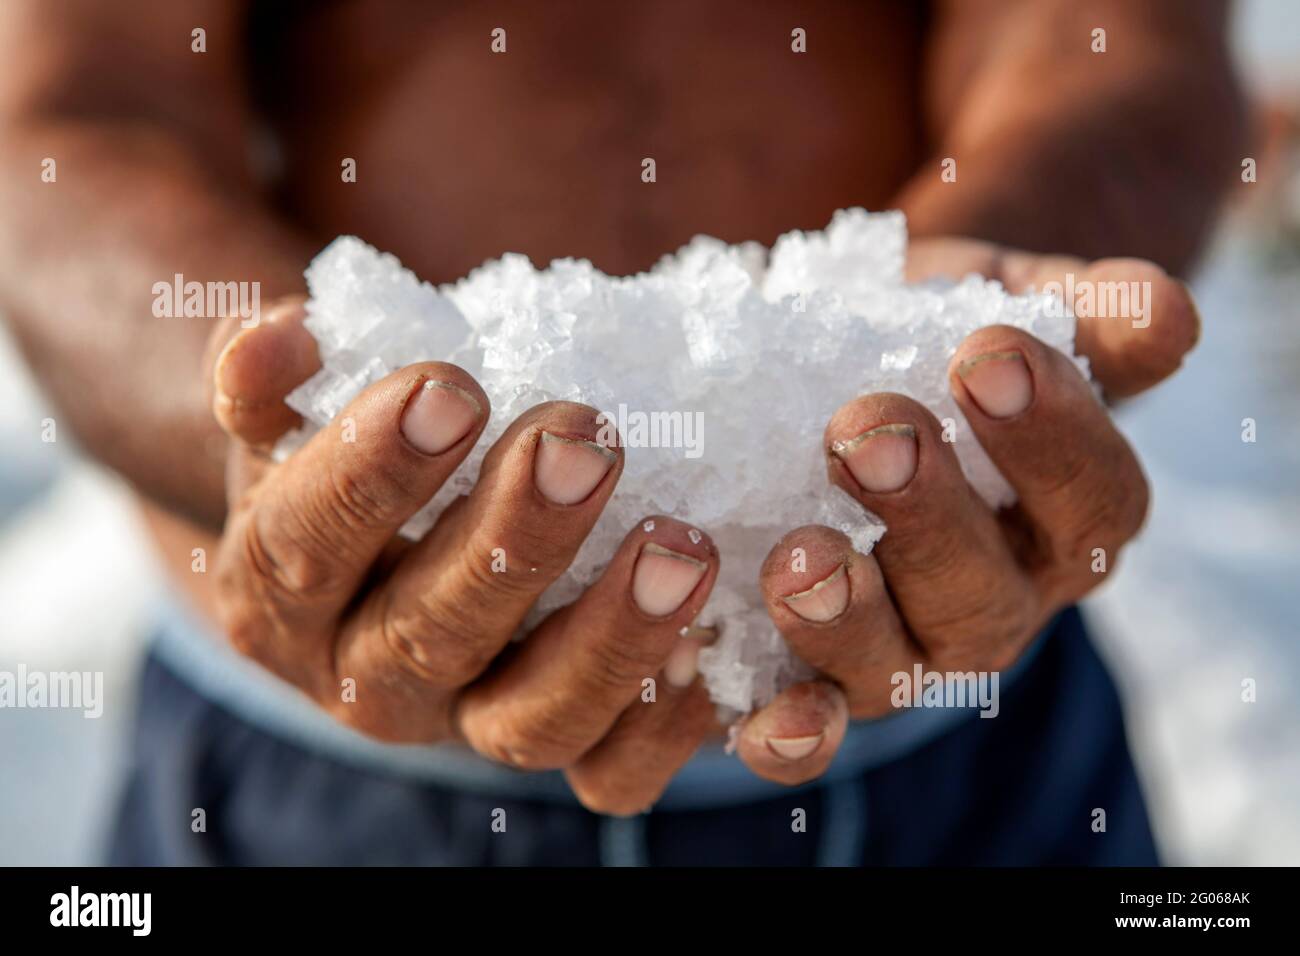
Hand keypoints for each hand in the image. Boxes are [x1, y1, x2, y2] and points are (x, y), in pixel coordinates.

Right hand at [205, 299, 719, 814]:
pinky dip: (664, 718)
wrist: (384, 546)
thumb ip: (272, 376)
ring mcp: (464, 724)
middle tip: (583, 443)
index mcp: (277, 593)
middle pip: (431, 635)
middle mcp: (364, 680)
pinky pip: (611, 772)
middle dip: (514, 540)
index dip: (371, 472)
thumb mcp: (291, 415)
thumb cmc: (347, 458)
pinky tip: (712, 635)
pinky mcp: (553, 748)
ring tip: (682, 546)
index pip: (303, 544)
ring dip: (611, 638)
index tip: (453, 388)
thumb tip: (279, 336)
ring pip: (531, 722)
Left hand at [729, 238, 1199, 783]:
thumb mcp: (1010, 307)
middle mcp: (991, 608)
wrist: (844, 364)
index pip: (1091, 502)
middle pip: (981, 598)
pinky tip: (759, 715)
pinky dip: (787, 734)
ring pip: (891, 672)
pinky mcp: (811, 678)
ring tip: (799, 553)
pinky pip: (805, 737)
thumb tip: (1164, 310)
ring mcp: (900, 655)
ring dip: (845, 618)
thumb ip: (1087, 314)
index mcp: (1063, 527)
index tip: (985, 353)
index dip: (1051, 437)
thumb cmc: (939, 338)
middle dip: (926, 518)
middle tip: (867, 433)